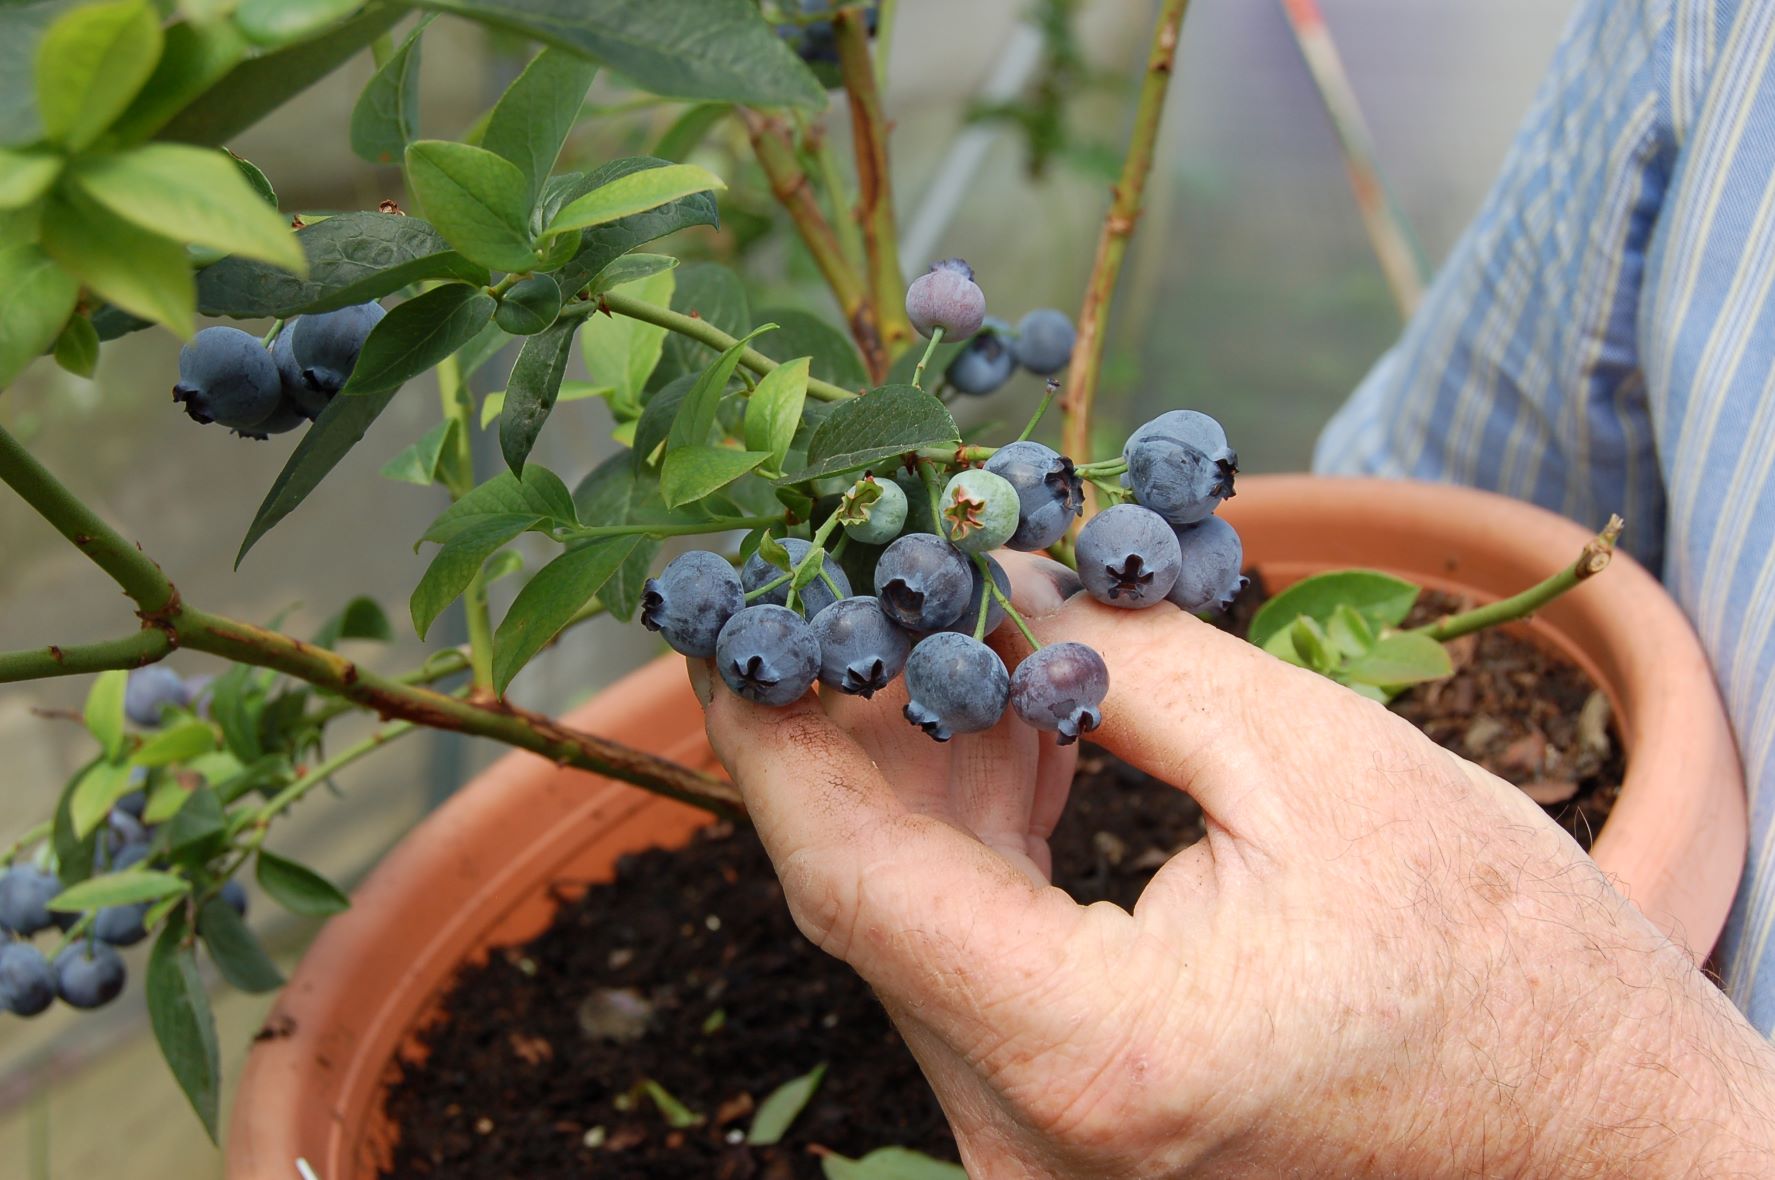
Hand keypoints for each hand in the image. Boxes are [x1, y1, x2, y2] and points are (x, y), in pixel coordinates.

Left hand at [691, 554, 1774, 1178]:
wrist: (1603, 1136)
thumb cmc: (1508, 965)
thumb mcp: (1321, 768)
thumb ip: (1129, 664)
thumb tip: (994, 583)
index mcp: (1089, 1057)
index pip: (847, 876)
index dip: (773, 729)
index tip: (734, 613)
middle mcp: (1031, 1138)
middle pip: (864, 901)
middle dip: (845, 726)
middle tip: (848, 578)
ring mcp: (1043, 1152)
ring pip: (916, 929)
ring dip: (919, 774)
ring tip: (954, 626)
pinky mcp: (1073, 1130)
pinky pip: (978, 966)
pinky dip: (979, 842)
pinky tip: (1010, 727)